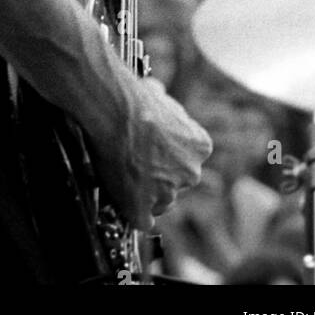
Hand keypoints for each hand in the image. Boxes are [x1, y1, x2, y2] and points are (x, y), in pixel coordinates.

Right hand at [88, 74, 211, 230]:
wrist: (115, 111)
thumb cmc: (135, 98)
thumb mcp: (161, 95)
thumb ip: (166, 109)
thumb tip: (157, 95)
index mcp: (200, 147)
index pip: (187, 160)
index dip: (167, 156)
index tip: (151, 150)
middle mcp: (190, 173)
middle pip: (175, 184)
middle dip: (158, 177)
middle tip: (134, 162)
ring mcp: (167, 194)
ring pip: (158, 202)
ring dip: (144, 194)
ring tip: (121, 174)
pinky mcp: (143, 209)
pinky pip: (141, 220)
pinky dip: (132, 212)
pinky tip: (121, 200)